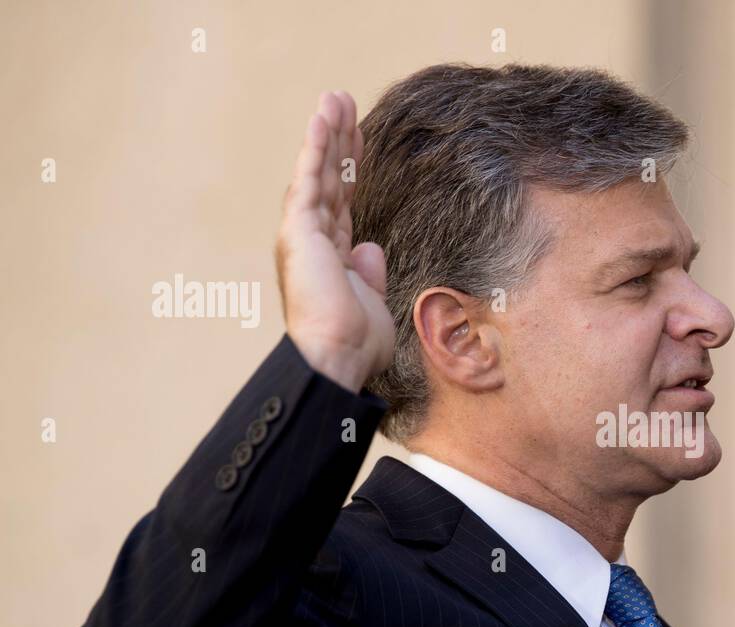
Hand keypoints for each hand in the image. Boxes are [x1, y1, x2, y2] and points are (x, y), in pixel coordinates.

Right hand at [275, 90, 394, 392]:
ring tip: (335, 98)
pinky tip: (323, 118)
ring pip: (317, 172)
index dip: (349, 170)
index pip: (341, 203)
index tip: (358, 142)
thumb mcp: (372, 304)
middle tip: (343, 104)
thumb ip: (369, 274)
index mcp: (330, 259)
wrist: (336, 357)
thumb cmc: (354, 344)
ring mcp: (302, 234)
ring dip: (327, 133)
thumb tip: (370, 247)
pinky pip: (309, 179)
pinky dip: (315, 147)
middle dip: (337, 142)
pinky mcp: (298, 229)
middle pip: (328, 180)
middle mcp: (312, 242)